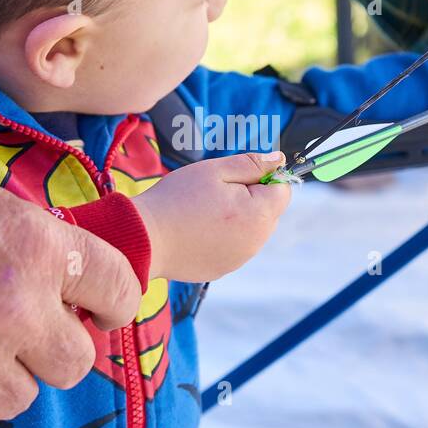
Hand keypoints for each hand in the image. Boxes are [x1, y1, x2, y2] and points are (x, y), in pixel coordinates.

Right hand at [0, 160, 142, 427]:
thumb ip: (29, 244)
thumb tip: (62, 282)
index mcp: (38, 247)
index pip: (118, 288)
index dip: (112, 304)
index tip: (99, 311)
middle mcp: (18, 308)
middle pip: (75, 362)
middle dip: (52, 351)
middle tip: (21, 335)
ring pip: (21, 399)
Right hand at [131, 151, 292, 281]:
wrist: (144, 239)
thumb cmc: (177, 201)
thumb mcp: (215, 170)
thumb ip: (252, 164)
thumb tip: (280, 159)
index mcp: (258, 214)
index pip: (283, 189)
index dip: (264, 176)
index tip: (237, 175)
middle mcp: (256, 241)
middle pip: (268, 211)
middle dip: (250, 196)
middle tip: (215, 192)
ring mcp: (240, 258)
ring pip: (250, 229)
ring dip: (236, 217)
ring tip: (203, 212)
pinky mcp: (223, 268)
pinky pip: (233, 245)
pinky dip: (221, 235)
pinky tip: (197, 229)